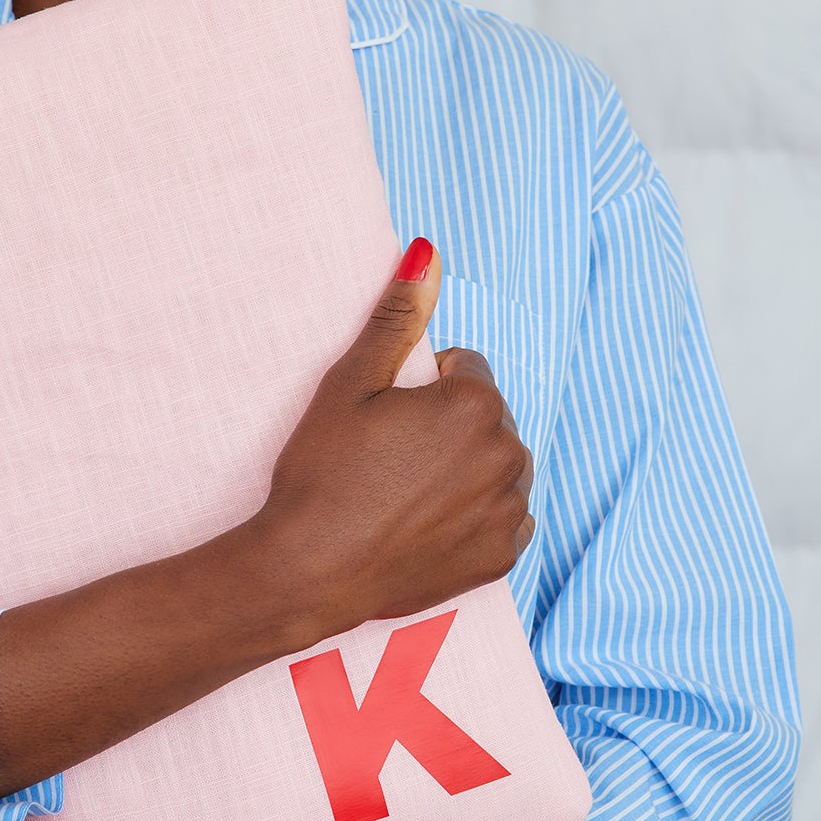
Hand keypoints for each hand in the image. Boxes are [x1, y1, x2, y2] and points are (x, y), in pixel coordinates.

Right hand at [256, 240, 534, 641]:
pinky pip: (504, 517)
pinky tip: (425, 522)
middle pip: (486, 416)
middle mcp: (508, 455)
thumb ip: (398, 315)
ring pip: (496, 464)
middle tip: (387, 454)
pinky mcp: (502, 558)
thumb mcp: (351, 382)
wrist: (310, 568)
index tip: (384, 417)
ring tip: (403, 489)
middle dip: (448, 424)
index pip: (466, 368)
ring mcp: (509, 511)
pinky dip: (475, 514)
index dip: (421, 386)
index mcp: (476, 405)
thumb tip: (427, 252)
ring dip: (465, 466)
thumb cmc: (324, 470)